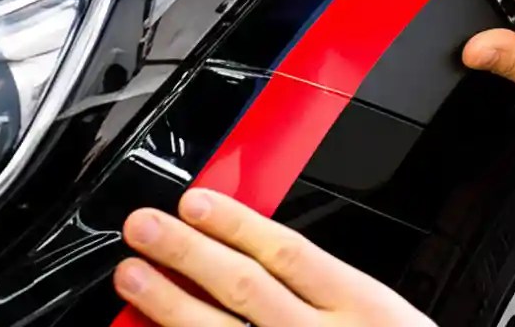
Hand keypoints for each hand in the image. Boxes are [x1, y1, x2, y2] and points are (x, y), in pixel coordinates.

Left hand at [114, 188, 435, 326]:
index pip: (288, 254)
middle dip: (188, 253)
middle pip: (245, 289)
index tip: (197, 203)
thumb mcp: (381, 312)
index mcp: (359, 307)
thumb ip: (325, 285)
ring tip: (132, 274)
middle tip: (144, 225)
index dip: (237, 225)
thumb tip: (256, 245)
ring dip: (170, 303)